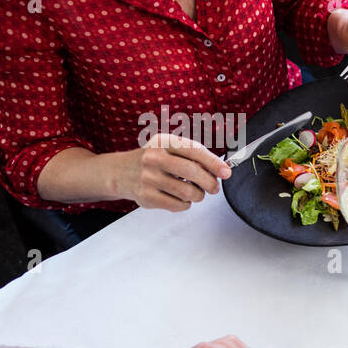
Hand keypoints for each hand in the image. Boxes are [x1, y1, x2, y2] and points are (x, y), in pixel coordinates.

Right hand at [111, 133, 230, 211]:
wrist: (121, 172)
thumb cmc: (154, 160)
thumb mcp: (169, 148)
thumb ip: (194, 155)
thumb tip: (222, 170)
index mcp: (162, 142)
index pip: (193, 150)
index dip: (213, 162)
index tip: (226, 172)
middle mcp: (154, 158)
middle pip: (192, 172)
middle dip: (209, 183)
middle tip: (213, 187)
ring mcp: (149, 178)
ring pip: (188, 192)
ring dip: (198, 195)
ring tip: (194, 192)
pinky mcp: (147, 197)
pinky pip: (178, 205)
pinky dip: (185, 204)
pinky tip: (180, 197)